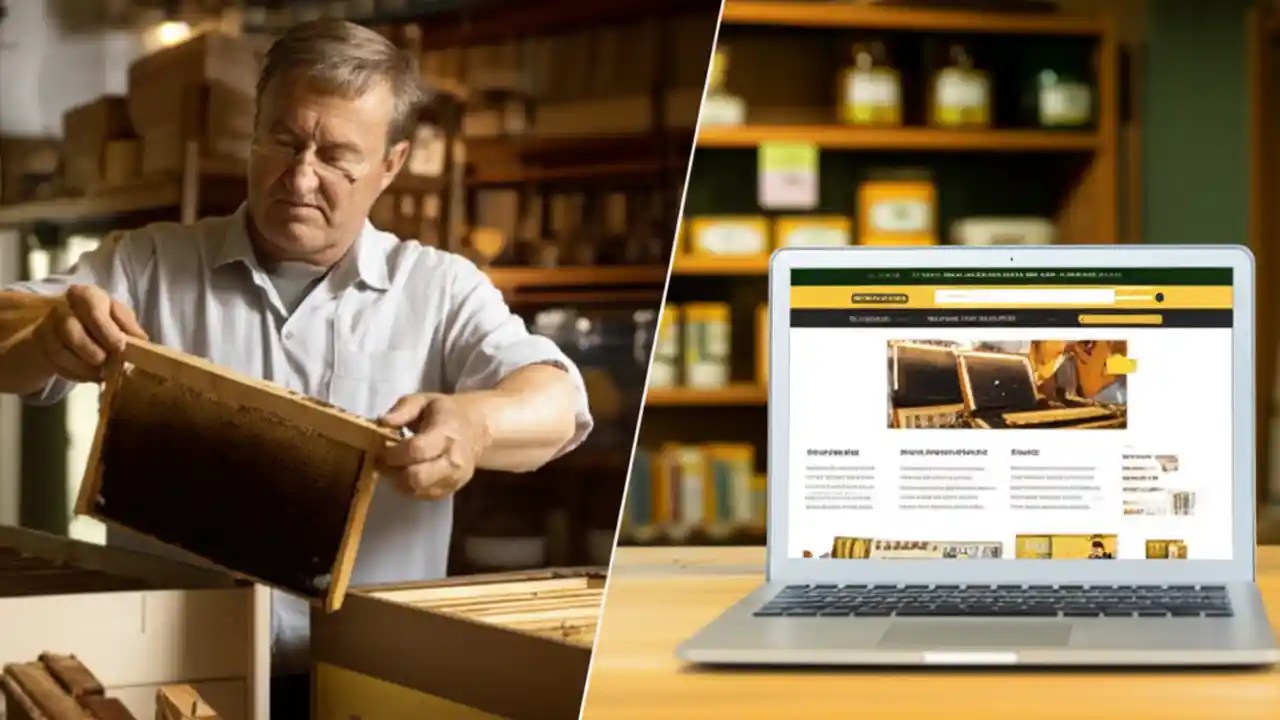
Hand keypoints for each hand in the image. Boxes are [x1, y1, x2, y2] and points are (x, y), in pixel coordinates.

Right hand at [33, 285, 147, 381]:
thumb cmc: (100, 321)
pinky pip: (57, 365)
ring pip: (61, 352)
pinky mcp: (42, 347)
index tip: (120, 346)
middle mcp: (62, 308)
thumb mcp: (118, 317)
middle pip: (71, 331)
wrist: (67, 329)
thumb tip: (142, 341)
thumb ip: (129, 326)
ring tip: (102, 371)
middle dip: (93, 351)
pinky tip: (89, 374)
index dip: (106, 330)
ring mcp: (47, 328)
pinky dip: (76, 373)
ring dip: (85, 367)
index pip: (91, 308)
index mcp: (85, 295)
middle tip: (109, 361)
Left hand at [376, 393, 490, 500]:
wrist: (476, 430)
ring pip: (417, 490)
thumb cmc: (446, 413)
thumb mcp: (424, 401)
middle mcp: (453, 460)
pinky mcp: (451, 490)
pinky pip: (422, 496)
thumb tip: (383, 421)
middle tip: (384, 461)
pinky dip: (409, 487)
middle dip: (393, 471)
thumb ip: (403, 409)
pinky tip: (407, 472)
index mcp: (446, 434)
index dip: (392, 453)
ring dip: (399, 481)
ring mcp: (454, 479)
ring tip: (395, 466)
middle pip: (417, 478)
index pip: (416, 450)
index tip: (380, 449)